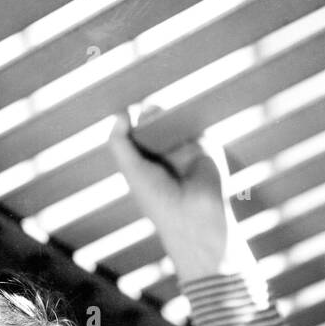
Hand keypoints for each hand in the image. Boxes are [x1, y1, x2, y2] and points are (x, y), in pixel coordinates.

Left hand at [106, 106, 251, 281]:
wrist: (194, 215)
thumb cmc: (158, 199)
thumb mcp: (131, 169)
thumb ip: (120, 142)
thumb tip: (121, 113)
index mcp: (143, 164)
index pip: (133, 135)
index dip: (128, 122)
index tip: (126, 113)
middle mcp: (163, 157)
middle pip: (152, 123)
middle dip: (147, 114)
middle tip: (146, 110)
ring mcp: (183, 150)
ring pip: (173, 120)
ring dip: (166, 113)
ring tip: (160, 114)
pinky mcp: (204, 145)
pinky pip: (195, 123)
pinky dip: (187, 115)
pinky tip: (179, 115)